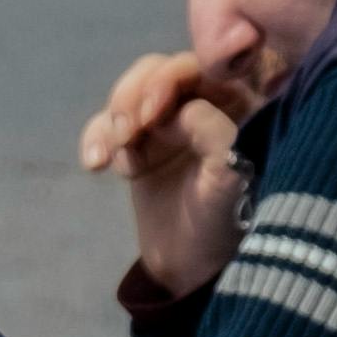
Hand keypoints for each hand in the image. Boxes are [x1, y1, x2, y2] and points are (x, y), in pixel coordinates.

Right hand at [78, 47, 250, 296]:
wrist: (193, 271)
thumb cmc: (228, 224)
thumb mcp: (231, 181)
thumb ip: (215, 136)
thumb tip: (184, 111)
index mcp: (242, 102)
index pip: (206, 65)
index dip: (174, 77)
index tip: (154, 112)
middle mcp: (206, 102)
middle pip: (162, 71)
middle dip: (137, 96)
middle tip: (128, 131)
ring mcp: (169, 122)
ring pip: (132, 92)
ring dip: (115, 118)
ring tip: (111, 157)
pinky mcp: (138, 142)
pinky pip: (107, 123)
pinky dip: (95, 137)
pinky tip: (93, 166)